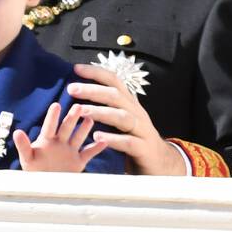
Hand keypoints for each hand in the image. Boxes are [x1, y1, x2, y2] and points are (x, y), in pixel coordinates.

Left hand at [12, 102, 108, 171]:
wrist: (43, 188)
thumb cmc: (33, 172)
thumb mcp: (27, 158)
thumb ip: (23, 146)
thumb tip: (16, 132)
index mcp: (46, 141)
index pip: (50, 127)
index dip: (53, 117)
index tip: (56, 105)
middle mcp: (59, 143)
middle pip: (66, 128)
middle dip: (72, 118)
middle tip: (78, 106)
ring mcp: (69, 152)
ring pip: (78, 137)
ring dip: (84, 129)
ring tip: (90, 118)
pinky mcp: (77, 162)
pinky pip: (88, 153)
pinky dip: (96, 148)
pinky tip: (104, 141)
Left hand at [67, 63, 185, 174]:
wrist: (160, 163)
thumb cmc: (133, 139)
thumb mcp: (120, 120)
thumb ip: (105, 107)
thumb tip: (79, 93)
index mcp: (129, 104)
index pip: (114, 82)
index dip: (97, 73)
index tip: (76, 68)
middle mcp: (137, 113)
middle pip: (116, 96)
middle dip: (93, 90)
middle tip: (72, 89)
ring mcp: (142, 130)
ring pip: (122, 117)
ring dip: (100, 112)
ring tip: (81, 111)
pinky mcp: (144, 148)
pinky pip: (129, 142)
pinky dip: (113, 139)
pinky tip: (97, 137)